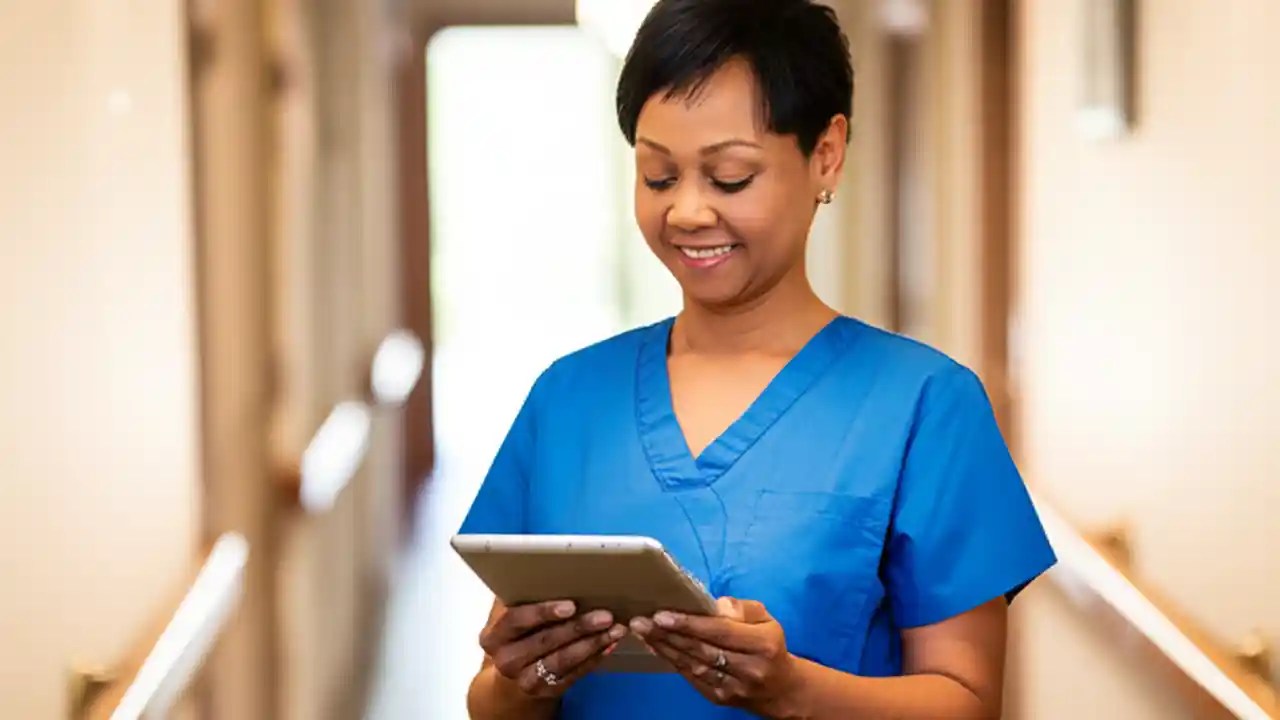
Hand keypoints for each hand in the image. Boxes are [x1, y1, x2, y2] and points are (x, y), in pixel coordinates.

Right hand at [479, 600, 628, 697]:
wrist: (512, 677)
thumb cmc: (518, 634)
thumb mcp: (512, 615)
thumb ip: (523, 596)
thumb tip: (553, 567)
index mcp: (494, 636)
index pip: (516, 620)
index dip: (543, 612)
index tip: (570, 605)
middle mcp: (506, 660)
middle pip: (545, 641)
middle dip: (578, 627)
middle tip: (605, 615)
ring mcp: (526, 680)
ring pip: (562, 661)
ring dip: (592, 643)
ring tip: (615, 629)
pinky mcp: (546, 692)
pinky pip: (574, 675)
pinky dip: (594, 658)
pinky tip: (609, 644)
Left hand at [630, 597, 800, 713]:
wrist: (780, 689)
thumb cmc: (769, 645)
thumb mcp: (766, 618)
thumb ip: (742, 608)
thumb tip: (716, 605)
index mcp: (763, 644)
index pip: (721, 632)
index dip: (689, 624)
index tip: (662, 615)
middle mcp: (748, 668)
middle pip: (702, 649)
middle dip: (668, 634)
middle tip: (641, 621)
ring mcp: (733, 687)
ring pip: (692, 664)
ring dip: (664, 647)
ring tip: (642, 631)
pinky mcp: (719, 698)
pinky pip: (691, 677)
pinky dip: (671, 660)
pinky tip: (656, 646)